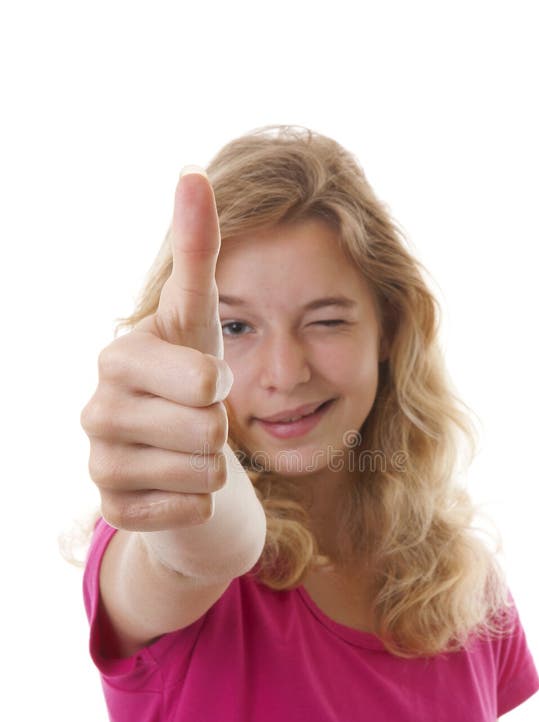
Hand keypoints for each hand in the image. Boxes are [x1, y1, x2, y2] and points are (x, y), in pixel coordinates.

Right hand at [80, 168, 233, 531]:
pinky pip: (188, 511)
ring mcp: (99, 463)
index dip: (219, 385)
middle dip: (222, 429)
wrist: (176, 448)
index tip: (205, 381)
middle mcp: (96, 410)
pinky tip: (177, 483)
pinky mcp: (113, 510)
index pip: (203, 380)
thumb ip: (197, 249)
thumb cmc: (191, 374)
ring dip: (214, 464)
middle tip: (199, 420)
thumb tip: (192, 173)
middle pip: (208, 431)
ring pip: (203, 473)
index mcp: (118, 358)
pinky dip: (200, 500)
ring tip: (190, 449)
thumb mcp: (198, 315)